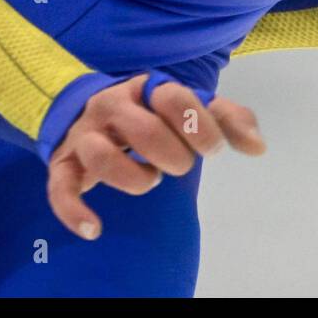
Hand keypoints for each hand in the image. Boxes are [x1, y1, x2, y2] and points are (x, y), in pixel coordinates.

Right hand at [46, 74, 264, 239]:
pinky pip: (59, 188)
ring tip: (149, 181)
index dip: (199, 126)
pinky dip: (74, 211)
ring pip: (100, 155)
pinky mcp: (63, 165)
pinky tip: (94, 229)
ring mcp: (84, 135)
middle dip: (173, 156)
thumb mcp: (187, 110)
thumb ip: (226, 120)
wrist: (86, 112)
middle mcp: (111, 106)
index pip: (174, 96)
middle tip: (181, 167)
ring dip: (132, 177)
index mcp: (145, 88)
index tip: (213, 149)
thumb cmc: (150, 114)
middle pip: (142, 129)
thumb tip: (258, 147)